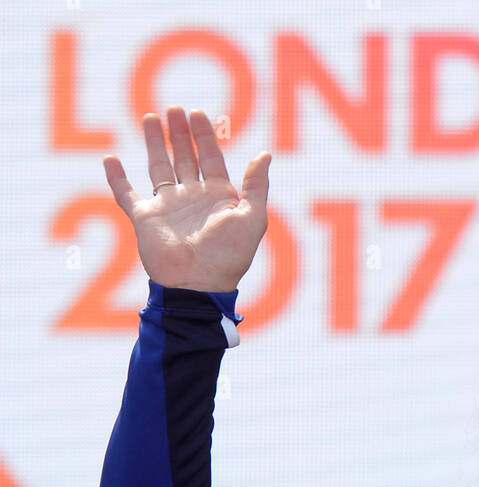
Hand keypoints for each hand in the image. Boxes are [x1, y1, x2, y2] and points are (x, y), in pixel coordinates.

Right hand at [103, 106, 269, 292]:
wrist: (197, 283)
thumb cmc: (228, 255)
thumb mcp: (252, 219)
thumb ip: (257, 186)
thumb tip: (265, 154)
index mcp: (217, 198)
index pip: (211, 158)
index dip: (205, 136)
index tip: (198, 113)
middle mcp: (191, 199)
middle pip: (184, 157)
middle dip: (179, 133)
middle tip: (174, 108)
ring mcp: (167, 207)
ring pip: (158, 167)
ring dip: (154, 142)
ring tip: (150, 117)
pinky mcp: (145, 219)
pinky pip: (125, 195)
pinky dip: (116, 178)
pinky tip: (110, 159)